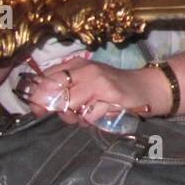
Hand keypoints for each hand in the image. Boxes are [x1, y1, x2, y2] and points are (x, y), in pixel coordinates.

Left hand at [22, 55, 176, 123]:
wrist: (146, 88)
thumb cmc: (112, 89)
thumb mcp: (85, 84)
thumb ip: (63, 92)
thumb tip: (38, 105)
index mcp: (75, 65)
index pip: (44, 79)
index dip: (37, 97)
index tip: (38, 110)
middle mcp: (84, 69)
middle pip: (53, 93)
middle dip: (55, 109)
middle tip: (69, 114)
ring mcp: (97, 79)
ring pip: (69, 106)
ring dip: (76, 117)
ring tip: (89, 114)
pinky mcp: (109, 92)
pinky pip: (89, 115)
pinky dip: (93, 120)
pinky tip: (103, 113)